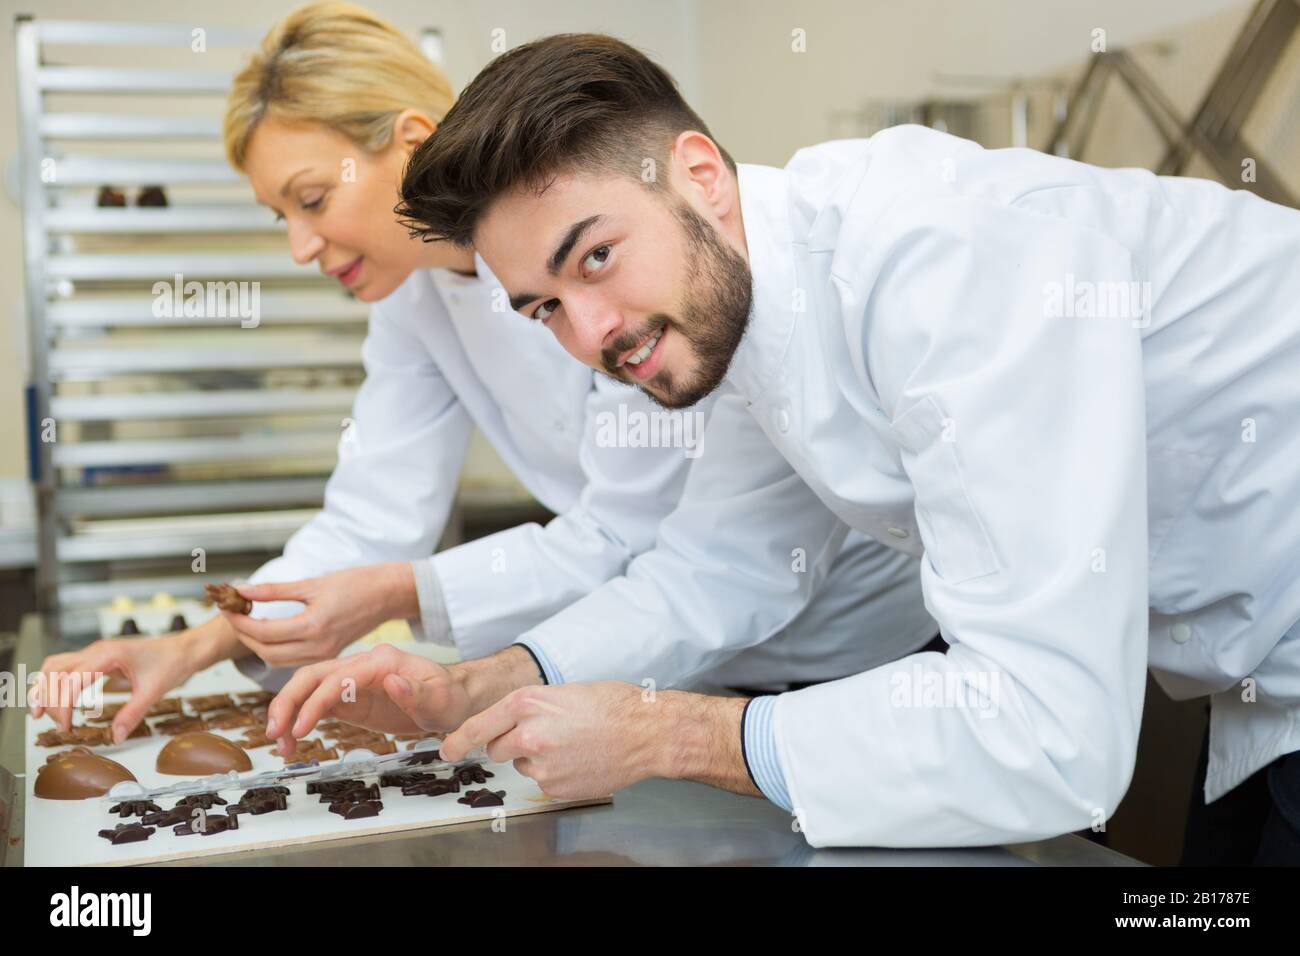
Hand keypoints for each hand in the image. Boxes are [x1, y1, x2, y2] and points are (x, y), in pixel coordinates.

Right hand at [28, 632, 205, 744]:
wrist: (184, 649)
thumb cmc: (172, 662)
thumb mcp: (153, 691)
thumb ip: (132, 714)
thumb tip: (115, 737)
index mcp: (107, 655)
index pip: (70, 680)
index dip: (62, 706)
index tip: (66, 728)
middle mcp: (96, 651)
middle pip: (55, 672)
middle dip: (49, 700)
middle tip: (59, 726)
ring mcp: (94, 653)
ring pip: (55, 666)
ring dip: (44, 688)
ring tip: (40, 714)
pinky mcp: (97, 659)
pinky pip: (65, 667)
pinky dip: (54, 683)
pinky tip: (53, 701)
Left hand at [223, 563, 417, 666]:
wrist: (388, 595)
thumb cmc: (355, 583)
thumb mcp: (312, 583)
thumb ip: (274, 590)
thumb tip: (242, 590)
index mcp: (314, 625)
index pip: (264, 631)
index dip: (240, 621)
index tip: (227, 606)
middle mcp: (319, 645)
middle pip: (266, 651)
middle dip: (244, 634)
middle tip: (232, 614)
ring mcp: (324, 653)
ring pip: (277, 660)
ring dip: (257, 644)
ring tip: (248, 621)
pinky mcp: (328, 654)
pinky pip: (292, 660)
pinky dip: (275, 649)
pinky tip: (271, 632)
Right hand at [264, 644, 472, 753]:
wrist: (452, 699)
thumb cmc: (448, 696)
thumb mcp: (439, 697)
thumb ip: (416, 691)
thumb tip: (392, 681)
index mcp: (380, 661)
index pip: (338, 677)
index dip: (316, 701)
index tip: (301, 727)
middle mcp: (361, 666)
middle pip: (312, 676)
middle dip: (288, 702)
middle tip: (274, 733)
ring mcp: (352, 682)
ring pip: (308, 690)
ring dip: (287, 714)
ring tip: (279, 745)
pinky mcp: (349, 699)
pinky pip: (316, 706)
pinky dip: (299, 722)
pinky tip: (291, 742)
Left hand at [441, 681, 661, 798]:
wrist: (644, 732)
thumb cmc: (610, 706)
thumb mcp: (561, 692)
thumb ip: (529, 709)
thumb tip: (507, 726)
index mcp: (527, 703)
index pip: (478, 727)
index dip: (458, 741)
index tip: (447, 750)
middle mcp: (528, 734)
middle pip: (497, 749)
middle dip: (511, 744)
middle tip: (544, 735)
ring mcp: (540, 764)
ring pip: (521, 766)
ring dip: (536, 759)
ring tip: (571, 745)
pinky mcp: (554, 786)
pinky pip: (542, 781)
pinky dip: (556, 773)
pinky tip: (579, 759)